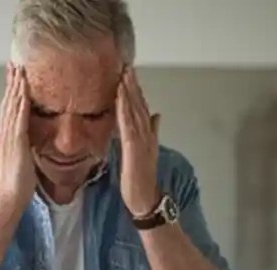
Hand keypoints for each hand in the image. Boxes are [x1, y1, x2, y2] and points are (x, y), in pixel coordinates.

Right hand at [0, 63, 35, 208]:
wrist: (10, 196)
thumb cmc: (17, 184)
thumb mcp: (20, 161)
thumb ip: (22, 150)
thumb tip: (27, 145)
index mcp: (5, 138)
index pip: (7, 110)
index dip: (10, 92)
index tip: (13, 78)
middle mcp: (5, 133)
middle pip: (7, 102)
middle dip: (11, 82)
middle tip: (13, 64)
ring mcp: (9, 136)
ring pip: (12, 105)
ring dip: (16, 86)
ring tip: (19, 69)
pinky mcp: (17, 141)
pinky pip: (20, 116)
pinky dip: (21, 100)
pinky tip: (25, 89)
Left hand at [116, 66, 161, 217]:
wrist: (145, 197)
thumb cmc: (142, 177)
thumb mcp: (145, 151)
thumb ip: (151, 132)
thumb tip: (156, 115)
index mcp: (147, 135)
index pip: (141, 108)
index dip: (136, 90)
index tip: (130, 73)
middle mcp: (146, 134)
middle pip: (139, 105)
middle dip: (133, 86)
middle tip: (128, 66)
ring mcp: (141, 141)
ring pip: (135, 111)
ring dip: (130, 93)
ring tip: (124, 75)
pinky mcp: (133, 148)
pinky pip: (128, 124)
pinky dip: (124, 109)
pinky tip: (120, 97)